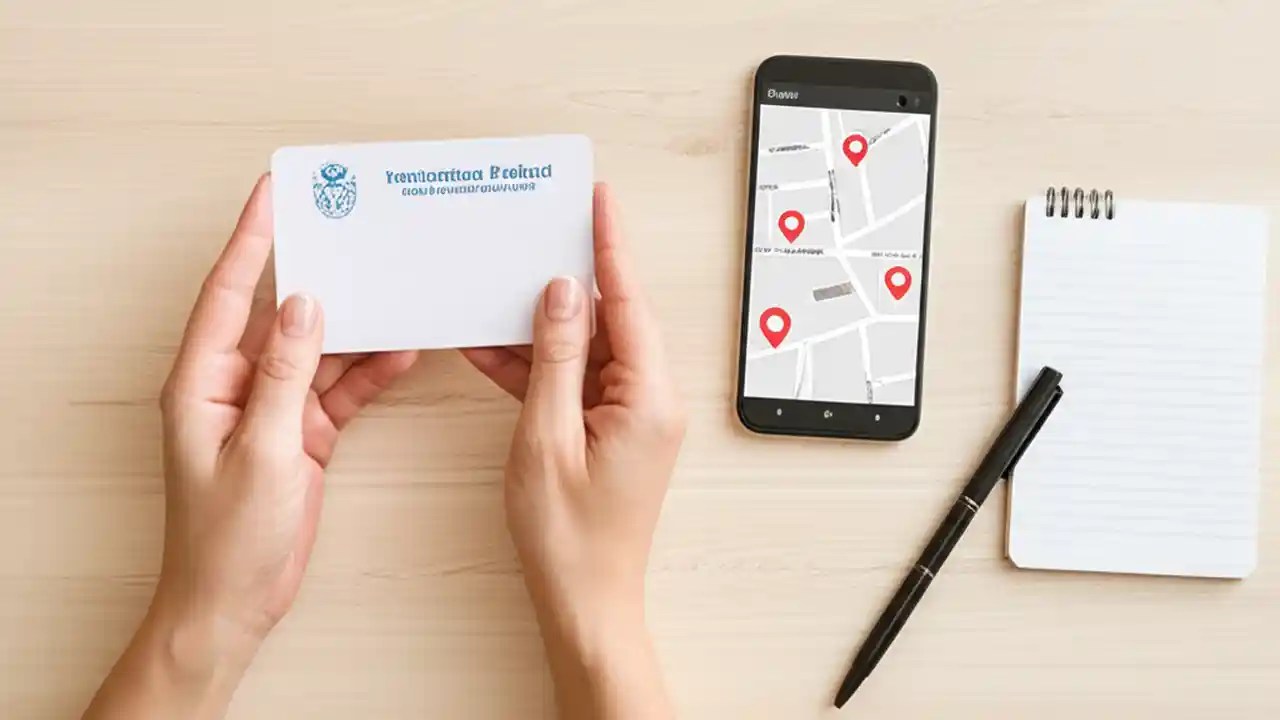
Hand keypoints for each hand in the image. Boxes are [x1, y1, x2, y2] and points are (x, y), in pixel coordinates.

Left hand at [84, 175, 416, 718]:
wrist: (234, 602)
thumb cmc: (227, 537)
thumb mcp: (261, 449)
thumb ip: (282, 374)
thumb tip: (302, 305)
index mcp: (203, 382)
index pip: (227, 294)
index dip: (252, 240)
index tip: (274, 193)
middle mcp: (235, 385)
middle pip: (278, 313)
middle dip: (316, 271)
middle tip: (349, 226)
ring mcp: (271, 408)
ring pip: (319, 350)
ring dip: (357, 327)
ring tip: (394, 288)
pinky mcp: (302, 433)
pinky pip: (340, 389)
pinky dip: (371, 374)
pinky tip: (403, 353)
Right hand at [463, 184, 684, 719]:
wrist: (585, 602)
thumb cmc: (568, 536)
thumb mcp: (546, 437)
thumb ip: (554, 358)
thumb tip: (562, 292)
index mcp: (649, 397)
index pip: (629, 303)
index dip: (610, 248)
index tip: (599, 200)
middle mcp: (650, 399)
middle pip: (610, 320)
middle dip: (568, 282)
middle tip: (535, 234)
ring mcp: (631, 415)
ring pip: (586, 349)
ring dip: (540, 330)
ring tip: (495, 293)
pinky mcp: (610, 430)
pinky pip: (575, 381)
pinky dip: (538, 367)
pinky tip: (492, 349)